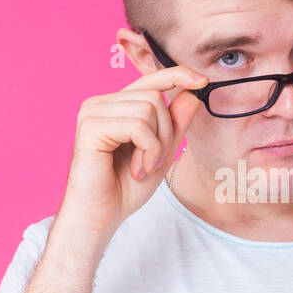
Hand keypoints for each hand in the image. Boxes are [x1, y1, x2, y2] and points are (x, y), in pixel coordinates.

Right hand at [58, 65, 207, 239]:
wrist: (100, 217)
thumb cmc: (124, 188)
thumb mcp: (160, 152)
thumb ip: (174, 124)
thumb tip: (193, 93)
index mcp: (114, 106)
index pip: (150, 80)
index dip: (177, 75)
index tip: (202, 81)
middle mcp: (100, 103)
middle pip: (154, 96)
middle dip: (165, 132)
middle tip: (153, 162)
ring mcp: (92, 112)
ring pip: (148, 109)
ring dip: (156, 145)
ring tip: (143, 168)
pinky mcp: (90, 126)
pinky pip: (137, 125)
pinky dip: (148, 150)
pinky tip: (137, 170)